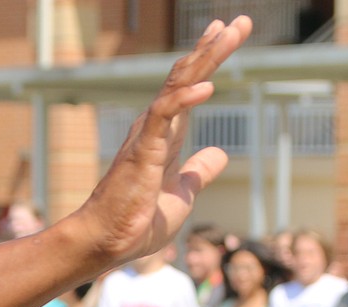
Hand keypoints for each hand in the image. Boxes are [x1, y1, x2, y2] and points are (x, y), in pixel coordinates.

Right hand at [66, 17, 250, 264]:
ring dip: (204, 59)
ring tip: (227, 34)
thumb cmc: (136, 221)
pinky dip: (185, 99)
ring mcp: (147, 136)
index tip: (226, 32)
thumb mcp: (182, 194)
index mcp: (165, 135)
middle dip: (214, 48)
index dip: (209, 59)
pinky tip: (209, 86)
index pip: (190, 87)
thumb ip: (199, 170)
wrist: (107, 243)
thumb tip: (220, 153)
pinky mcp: (141, 151)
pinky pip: (164, 116)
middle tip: (240, 22)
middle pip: (187, 77)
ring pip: (177, 86)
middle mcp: (155, 127)